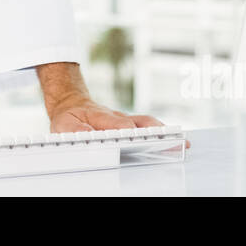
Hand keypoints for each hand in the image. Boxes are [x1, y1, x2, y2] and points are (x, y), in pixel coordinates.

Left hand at [48, 97, 190, 149]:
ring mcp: (125, 120)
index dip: (126, 129)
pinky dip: (162, 133)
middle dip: (155, 131)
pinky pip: (148, 126)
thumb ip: (77, 131)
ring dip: (164, 132)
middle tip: (171, 140)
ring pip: (147, 123)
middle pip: (139, 122)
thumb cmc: (70, 116)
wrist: (72, 103)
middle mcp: (117, 117)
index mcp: (101, 118)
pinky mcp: (130, 124)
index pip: (117, 124)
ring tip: (180, 142)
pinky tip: (174, 142)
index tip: (134, 134)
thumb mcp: (65, 125)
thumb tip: (89, 137)